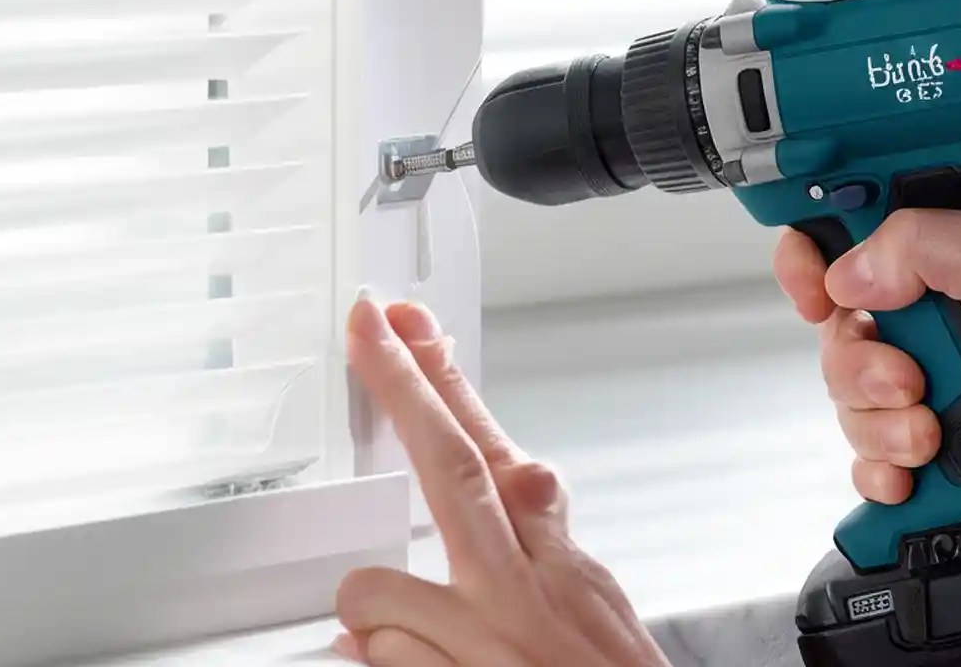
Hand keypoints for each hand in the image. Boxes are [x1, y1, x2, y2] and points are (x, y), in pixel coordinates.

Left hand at [331, 297, 669, 666]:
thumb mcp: (590, 600)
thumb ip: (539, 538)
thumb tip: (508, 483)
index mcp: (556, 558)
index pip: (491, 450)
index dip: (444, 383)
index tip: (410, 330)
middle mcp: (522, 584)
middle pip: (449, 464)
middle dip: (404, 385)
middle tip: (370, 328)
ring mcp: (486, 635)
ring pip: (377, 589)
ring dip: (387, 620)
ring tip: (435, 648)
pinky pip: (377, 657)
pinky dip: (389, 663)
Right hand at [773, 174, 960, 548]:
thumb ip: (917, 245)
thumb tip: (847, 274)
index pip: (863, 215)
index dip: (822, 248)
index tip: (813, 287)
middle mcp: (955, 291)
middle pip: (847, 316)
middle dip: (860, 358)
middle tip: (905, 378)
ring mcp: (953, 360)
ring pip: (856, 386)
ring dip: (878, 418)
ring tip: (930, 432)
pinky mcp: (952, 422)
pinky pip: (876, 442)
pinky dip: (883, 462)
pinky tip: (914, 470)